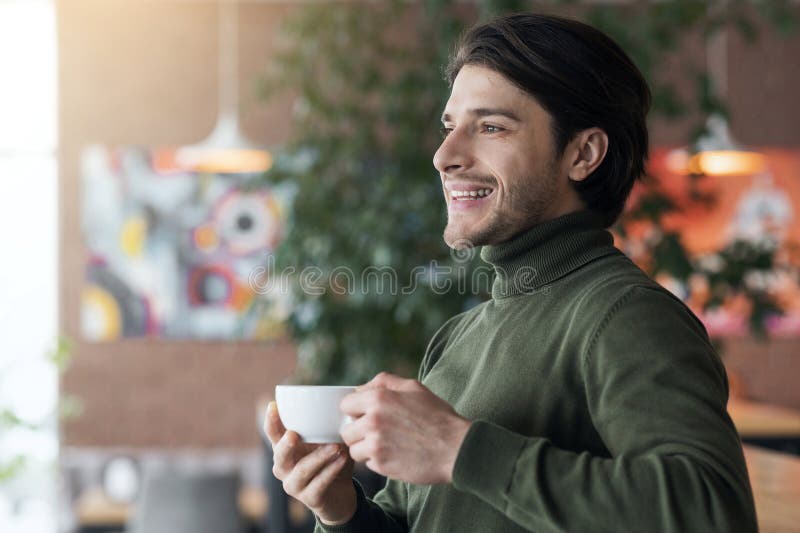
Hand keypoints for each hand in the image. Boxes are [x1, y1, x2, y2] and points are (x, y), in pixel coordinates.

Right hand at [264, 401, 356, 525]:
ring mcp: (294, 485)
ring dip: (319, 457)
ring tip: (336, 446)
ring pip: (302, 470)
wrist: (341, 494)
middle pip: (279, 456)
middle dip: (285, 445)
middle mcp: (284, 468)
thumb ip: (328, 422)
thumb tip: (345, 393)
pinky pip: (319, 483)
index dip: (271, 421)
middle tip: (294, 435)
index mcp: (285, 449)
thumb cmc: (331, 460)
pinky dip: (331, 470)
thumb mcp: (328, 439)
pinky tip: (342, 458)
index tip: (274, 406)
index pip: (273, 434)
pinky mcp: (310, 499)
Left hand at [340, 372, 470, 483]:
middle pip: (346, 429)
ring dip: (366, 449)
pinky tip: (395, 455)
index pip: (346, 405)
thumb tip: (361, 388)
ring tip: (387, 445)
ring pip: (354, 449)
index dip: (355, 411)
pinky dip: (377, 461)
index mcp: (378, 398)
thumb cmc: (437, 416)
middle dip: (358, 432)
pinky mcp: (381, 465)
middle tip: (378, 433)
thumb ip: (384, 382)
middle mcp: (372, 420)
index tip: (365, 416)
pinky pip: (367, 463)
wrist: (456, 448)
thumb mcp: (414, 387)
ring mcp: (375, 444)